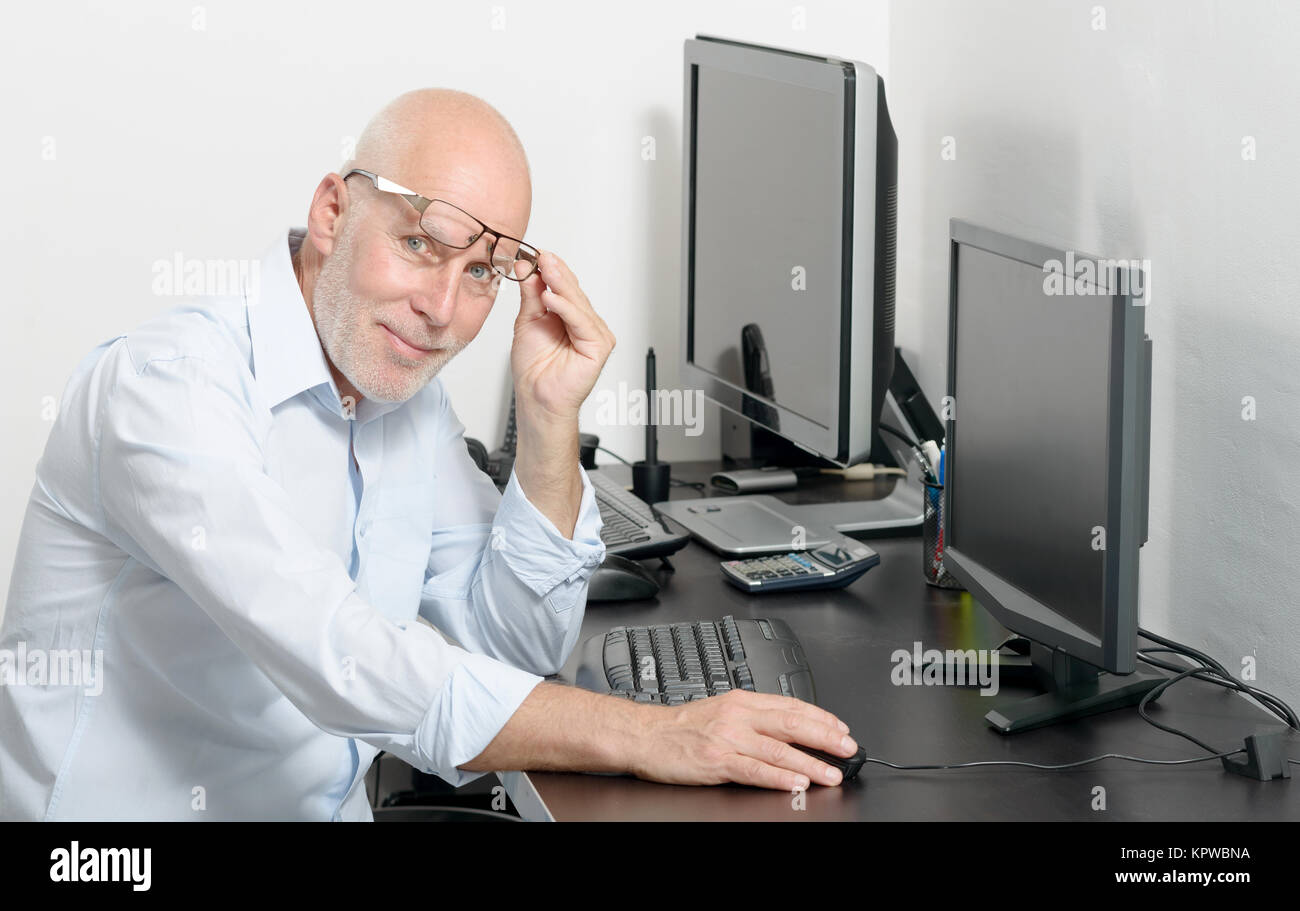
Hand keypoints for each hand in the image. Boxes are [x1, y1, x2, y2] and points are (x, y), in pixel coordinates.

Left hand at [511, 250, 614, 424]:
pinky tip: (551, 297)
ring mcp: (593, 334)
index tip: (535, 254)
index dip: (551, 270)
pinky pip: (581, 321)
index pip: (563, 287)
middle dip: (556, 272)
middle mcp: (583, 323)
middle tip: (542, 255)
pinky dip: (566, 308)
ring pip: (578, 303)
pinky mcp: (598, 346)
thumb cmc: (533, 369)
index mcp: (568, 316)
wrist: (536, 398)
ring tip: (545, 269)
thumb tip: (527, 267)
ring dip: (560, 285)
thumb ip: (530, 295)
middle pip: (572, 292)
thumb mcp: (527, 322)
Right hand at [631, 690, 857, 789]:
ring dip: (810, 762)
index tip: (842, 729)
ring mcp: (728, 738)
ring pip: (778, 749)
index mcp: (742, 701)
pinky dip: (778, 777)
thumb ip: (753, 717)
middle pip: (792, 723)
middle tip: (849, 749)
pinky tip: (796, 782)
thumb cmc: (681, 726)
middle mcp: (738, 716)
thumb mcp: (721, 709)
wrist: (644, 734)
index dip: (822, 718)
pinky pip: (754, 770)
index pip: (791, 705)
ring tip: (832, 773)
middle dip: (826, 737)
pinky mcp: (716, 761)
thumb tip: (789, 728)